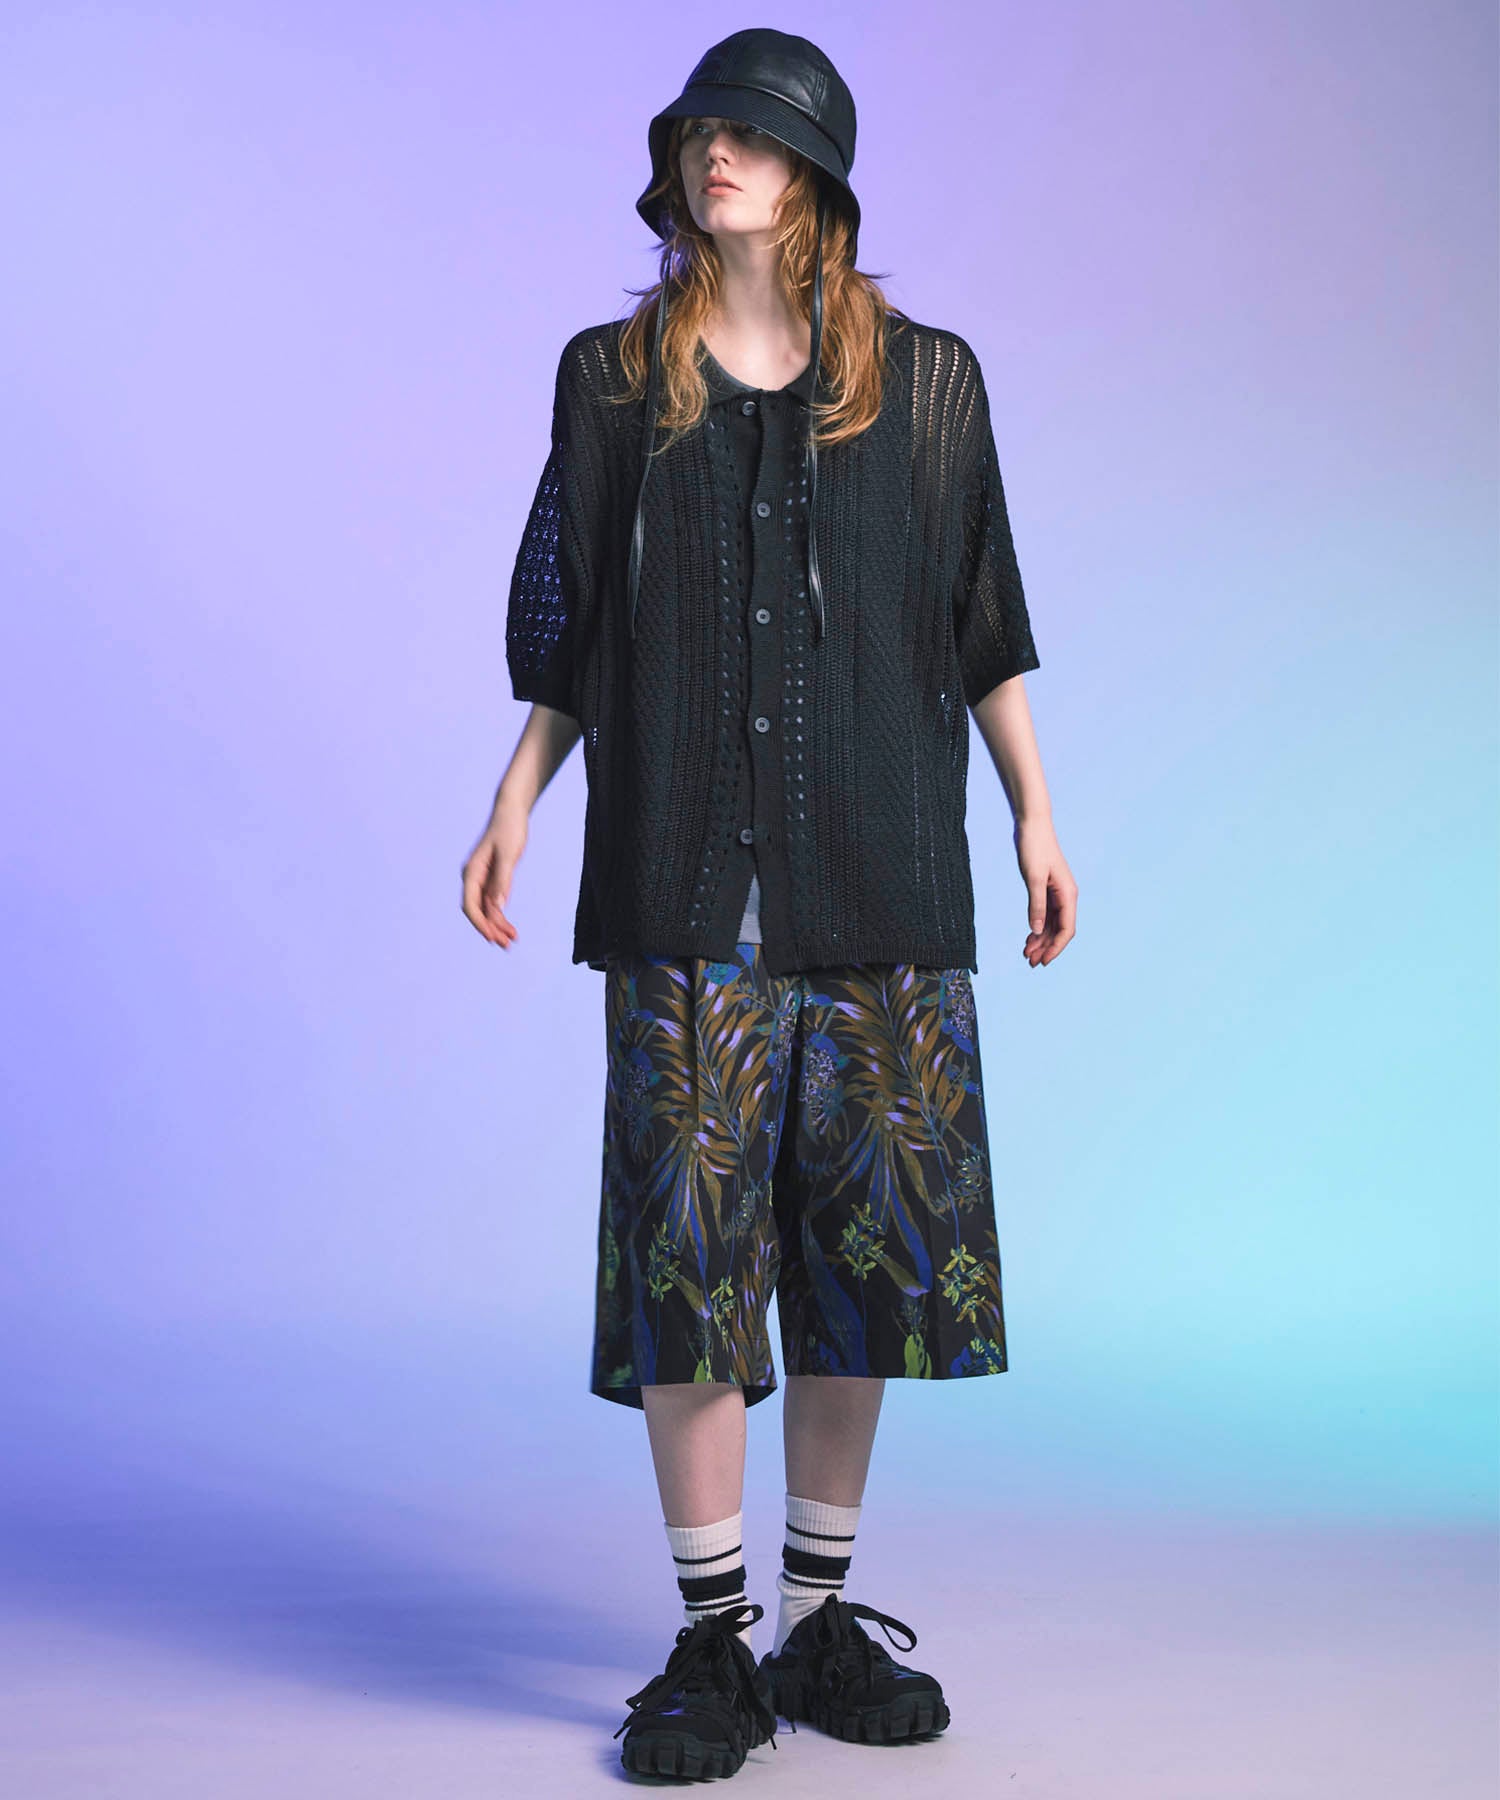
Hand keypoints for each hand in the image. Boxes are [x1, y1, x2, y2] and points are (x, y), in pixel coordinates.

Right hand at [461, 804, 527, 948]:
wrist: (512, 811)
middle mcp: (474, 878)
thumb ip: (503, 880)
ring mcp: (483, 879)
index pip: (470, 905)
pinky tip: (510, 927)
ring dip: (497, 925)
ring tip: (512, 940)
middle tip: (507, 945)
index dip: (480, 923)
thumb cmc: (509, 829)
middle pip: (478, 911)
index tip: (492, 937)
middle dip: (490, 929)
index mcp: (472, 872)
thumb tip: (497, 906)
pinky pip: (494, 902)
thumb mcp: (509, 854)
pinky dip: (501, 915)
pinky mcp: (493, 878)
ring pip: (487, 909)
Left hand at [1017, 820, 1075, 966]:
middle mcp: (1066, 896)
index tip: (1043, 961)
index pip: (1066, 929)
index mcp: (1068, 894)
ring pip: (1052, 924)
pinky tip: (1029, 938)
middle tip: (1030, 962)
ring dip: (1041, 940)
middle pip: (1060, 930)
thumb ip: (1036, 905)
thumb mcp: (1033, 878)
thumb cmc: (1034, 848)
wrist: (1032, 826)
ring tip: (1027, 954)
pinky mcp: (1047, 889)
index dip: (1056, 947)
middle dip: (1047, 947)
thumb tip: (1038, 930)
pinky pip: (1046, 915)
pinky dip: (1038, 928)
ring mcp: (1057, 893)